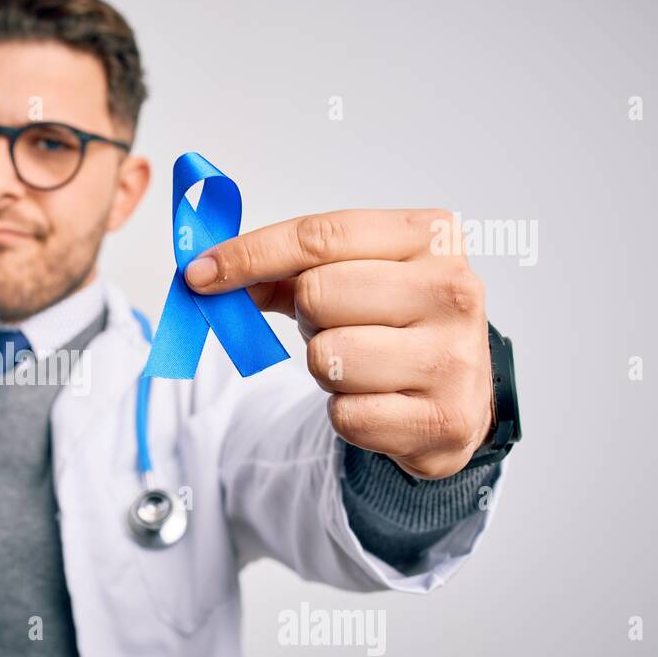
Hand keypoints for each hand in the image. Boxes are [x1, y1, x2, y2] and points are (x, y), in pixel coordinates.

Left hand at [185, 209, 492, 478]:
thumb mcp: (353, 275)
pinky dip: (344, 413)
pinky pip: (346, 415)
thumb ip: (284, 268)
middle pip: (317, 295)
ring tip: (360, 365)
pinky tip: (376, 402)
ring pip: (328, 358)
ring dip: (325, 368)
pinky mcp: (442, 421)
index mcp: (431, 235)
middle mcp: (453, 290)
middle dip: (308, 318)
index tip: (200, 273)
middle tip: (335, 326)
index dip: (249, 254)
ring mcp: (453, 357)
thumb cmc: (394, 323)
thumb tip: (207, 272)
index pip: (318, 235)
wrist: (457, 397)